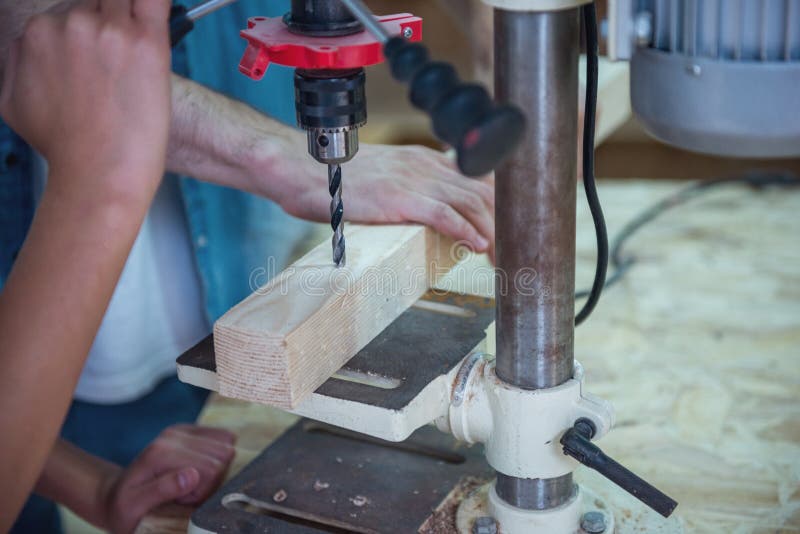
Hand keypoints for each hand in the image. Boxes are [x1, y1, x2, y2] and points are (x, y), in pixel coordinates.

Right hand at [0, 0, 172, 201]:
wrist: (98, 174)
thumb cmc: (65, 149)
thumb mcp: (11, 102)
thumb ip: (14, 62)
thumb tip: (25, 48)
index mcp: (37, 34)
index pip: (70, 13)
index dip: (89, 36)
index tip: (99, 56)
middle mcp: (71, 24)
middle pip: (97, 4)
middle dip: (108, 28)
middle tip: (119, 65)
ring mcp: (110, 30)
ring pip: (124, 3)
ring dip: (132, 23)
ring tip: (135, 59)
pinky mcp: (146, 42)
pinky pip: (155, 1)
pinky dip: (156, 4)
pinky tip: (156, 13)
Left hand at [97, 425, 235, 533]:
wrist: (115, 494)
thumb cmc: (124, 506)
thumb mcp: (135, 505)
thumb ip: (163, 490)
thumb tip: (193, 475)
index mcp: (161, 453)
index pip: (211, 468)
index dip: (203, 490)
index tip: (183, 500)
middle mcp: (173, 435)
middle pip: (222, 455)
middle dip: (211, 479)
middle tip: (187, 492)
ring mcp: (181, 430)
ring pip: (226, 446)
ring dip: (214, 469)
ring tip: (190, 482)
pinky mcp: (188, 430)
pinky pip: (223, 437)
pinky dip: (217, 457)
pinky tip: (198, 468)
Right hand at [269, 141, 495, 261]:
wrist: (303, 169)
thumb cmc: (337, 180)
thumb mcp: (385, 177)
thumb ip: (410, 190)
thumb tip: (428, 214)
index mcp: (424, 160)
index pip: (477, 179)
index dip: (499, 206)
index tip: (509, 229)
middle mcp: (425, 166)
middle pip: (481, 192)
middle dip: (503, 223)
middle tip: (513, 252)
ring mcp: (412, 180)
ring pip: (469, 204)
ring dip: (490, 232)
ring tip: (502, 257)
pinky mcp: (399, 197)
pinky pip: (442, 213)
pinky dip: (464, 229)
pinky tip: (477, 246)